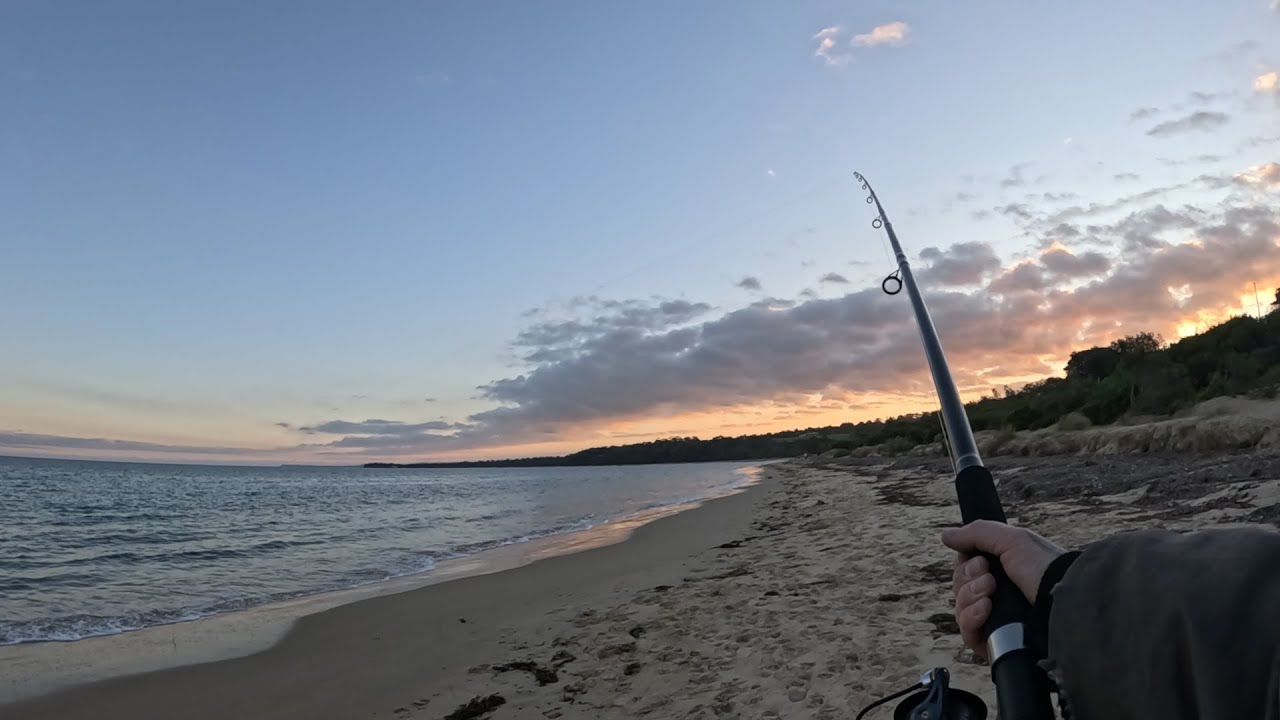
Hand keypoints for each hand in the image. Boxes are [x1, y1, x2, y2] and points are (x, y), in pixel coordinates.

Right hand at [941, 520, 1064, 658]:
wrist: (1065, 602)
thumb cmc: (1045, 568)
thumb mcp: (1013, 539)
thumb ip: (976, 533)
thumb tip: (946, 535)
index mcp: (1002, 572)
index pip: (965, 569)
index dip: (965, 565)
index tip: (981, 561)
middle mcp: (997, 596)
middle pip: (959, 588)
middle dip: (968, 580)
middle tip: (989, 578)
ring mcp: (995, 620)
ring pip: (960, 609)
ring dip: (969, 597)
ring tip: (990, 593)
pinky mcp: (993, 643)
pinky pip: (967, 632)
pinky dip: (970, 618)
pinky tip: (986, 609)